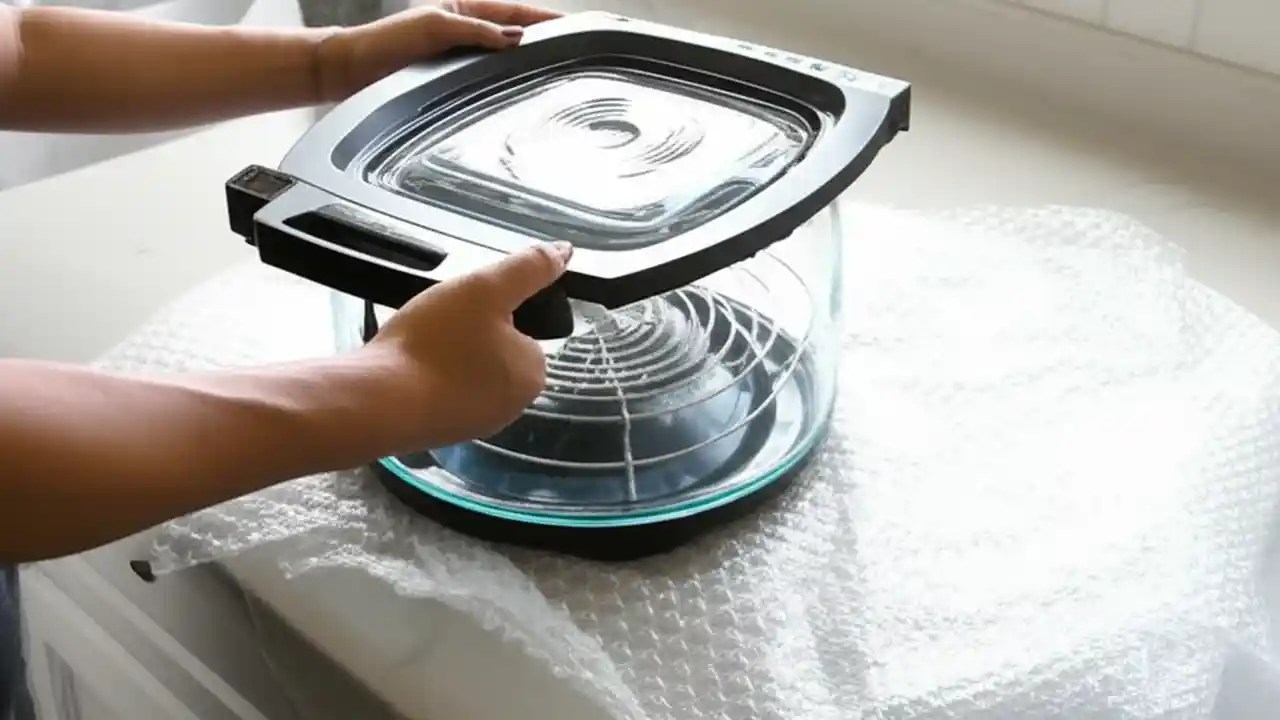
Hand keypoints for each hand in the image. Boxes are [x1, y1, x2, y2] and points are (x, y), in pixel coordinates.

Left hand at [316, 1, 561, 101]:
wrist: (350, 73)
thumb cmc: (385, 46)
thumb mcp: (434, 29)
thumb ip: (476, 30)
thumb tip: (517, 39)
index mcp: (464, 9)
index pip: (517, 12)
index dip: (547, 18)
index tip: (578, 25)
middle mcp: (465, 32)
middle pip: (516, 34)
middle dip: (547, 40)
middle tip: (580, 53)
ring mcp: (459, 57)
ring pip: (504, 60)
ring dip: (529, 66)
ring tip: (558, 75)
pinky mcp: (450, 81)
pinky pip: (488, 80)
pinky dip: (507, 85)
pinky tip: (521, 96)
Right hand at [362, 242, 572, 450]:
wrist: (379, 403)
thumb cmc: (436, 342)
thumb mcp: (485, 288)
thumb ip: (529, 268)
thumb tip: (567, 252)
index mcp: (533, 374)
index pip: (524, 331)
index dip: (493, 312)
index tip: (465, 308)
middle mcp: (513, 407)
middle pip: (495, 353)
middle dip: (468, 335)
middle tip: (438, 324)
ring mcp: (477, 425)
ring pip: (466, 373)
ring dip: (445, 355)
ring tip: (419, 345)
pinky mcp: (443, 434)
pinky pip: (441, 394)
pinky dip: (426, 379)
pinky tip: (407, 370)